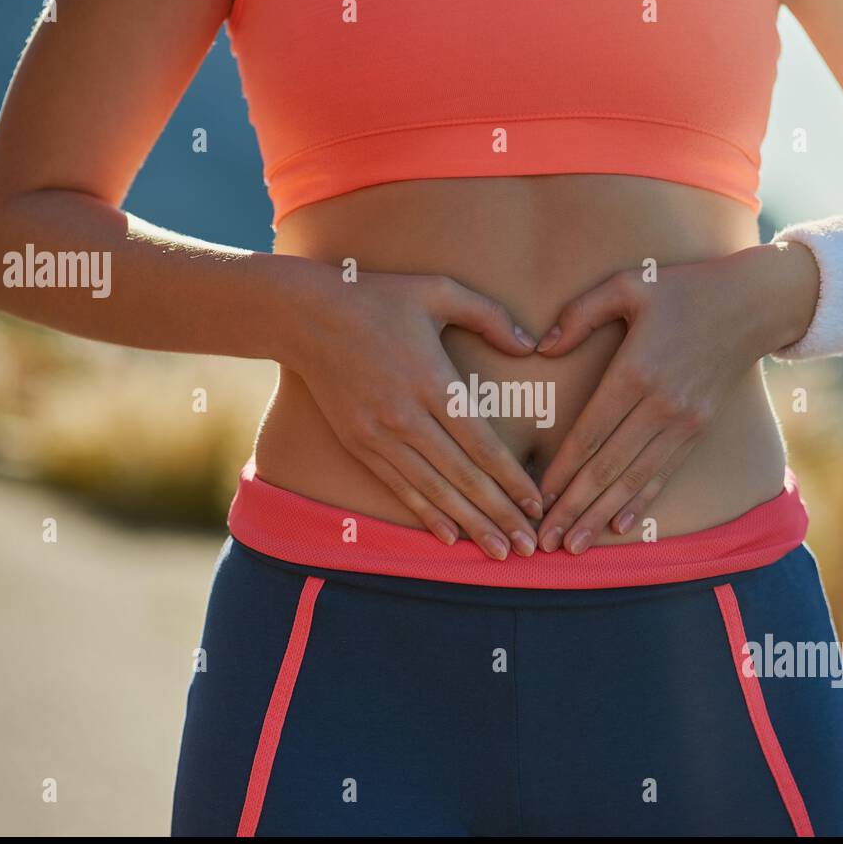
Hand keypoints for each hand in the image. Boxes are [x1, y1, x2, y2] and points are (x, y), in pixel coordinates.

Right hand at [283, 265, 544, 558]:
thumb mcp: (438, 290)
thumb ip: (489, 315)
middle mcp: (406, 416)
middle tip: (528, 548)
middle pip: (462, 476)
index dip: (511, 478)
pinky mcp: (360, 444)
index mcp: (432, 380)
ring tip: (499, 553)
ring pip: (432, 491)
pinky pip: (399, 487)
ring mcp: (379, 435)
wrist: (305, 316)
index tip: (537, 504)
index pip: (481, 442)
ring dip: (469, 525)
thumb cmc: (378, 298)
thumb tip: (531, 345)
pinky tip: (450, 537)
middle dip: (499, 515)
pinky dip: (426, 515)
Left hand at [532, 243, 817, 553]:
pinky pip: (664, 473)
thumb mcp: (628, 284)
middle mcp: (660, 404)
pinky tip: (619, 527)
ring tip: (574, 546)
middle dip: (573, 508)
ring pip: (634, 480)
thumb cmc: (681, 289)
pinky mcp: (699, 430)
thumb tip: (542, 348)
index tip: (536, 499)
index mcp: (636, 371)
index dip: (560, 471)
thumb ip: (580, 313)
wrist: (753, 303)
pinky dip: (640, 503)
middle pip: (607, 467)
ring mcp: (684, 422)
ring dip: (601, 516)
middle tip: (546, 541)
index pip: (589, 434)